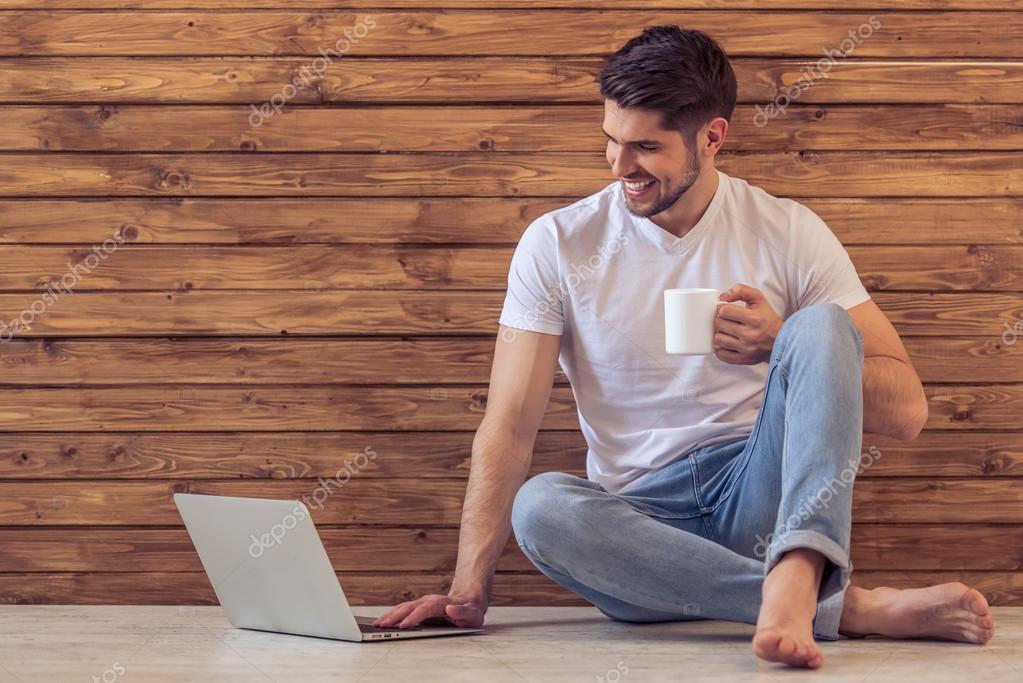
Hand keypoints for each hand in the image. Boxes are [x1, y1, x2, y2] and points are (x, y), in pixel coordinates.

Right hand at [371, 592, 486, 628]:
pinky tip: (383, 621)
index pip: (425, 610)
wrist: (468, 599)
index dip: (414, 618)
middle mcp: (430, 601)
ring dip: (390, 615)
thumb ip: (463, 612)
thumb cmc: (470, 610)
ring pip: (403, 607)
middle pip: (409, 607)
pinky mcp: (418, 606)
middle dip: (395, 617)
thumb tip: (450, 609)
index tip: (404, 626)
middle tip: (382, 626)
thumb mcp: (472, 614)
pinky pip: (403, 609)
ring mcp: (422, 602)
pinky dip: (391, 614)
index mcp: (442, 603)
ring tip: (377, 624)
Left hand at [714, 284, 782, 364]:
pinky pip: (721, 355)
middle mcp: (750, 334)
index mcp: (754, 318)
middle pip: (719, 324)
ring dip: (720, 334)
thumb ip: (741, 290)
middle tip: (726, 321)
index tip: (727, 311)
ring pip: (718, 339)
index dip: (722, 309)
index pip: (724, 311)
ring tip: (727, 332)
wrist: (781, 341)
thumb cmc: (767, 318)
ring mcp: (746, 348)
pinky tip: (727, 344)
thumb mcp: (758, 299)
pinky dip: (721, 349)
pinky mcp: (743, 359)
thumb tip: (723, 297)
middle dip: (720, 321)